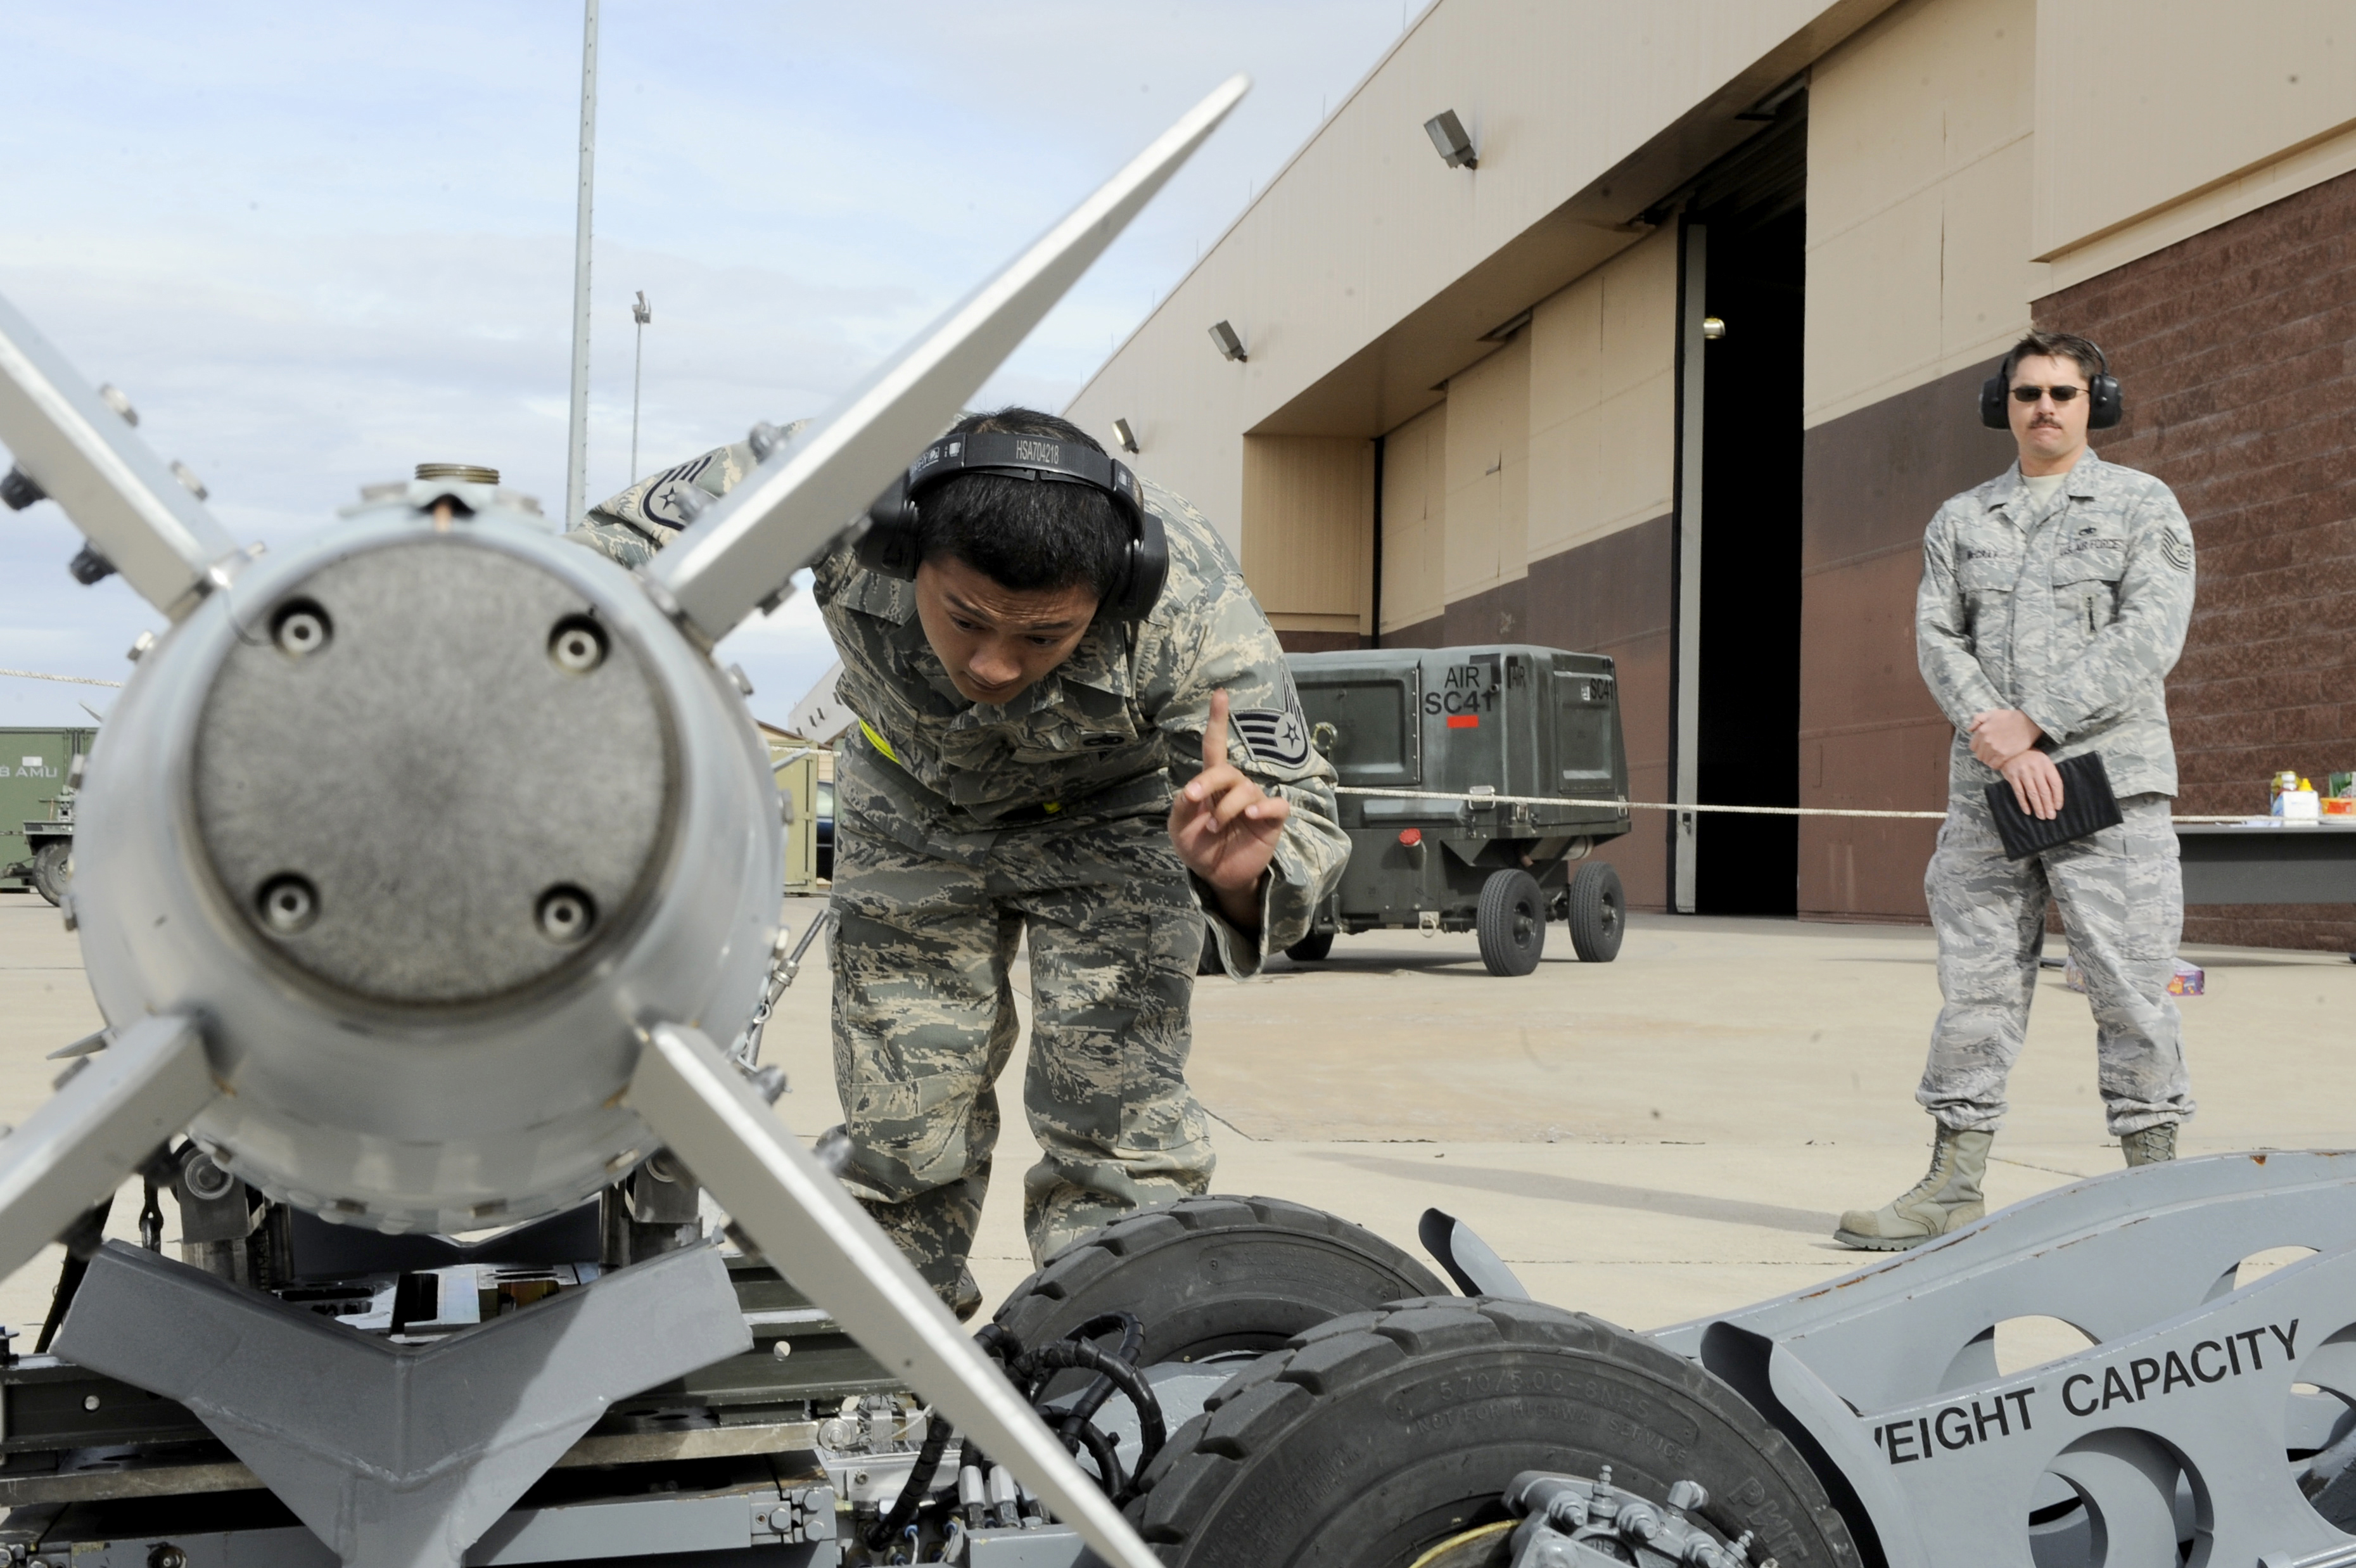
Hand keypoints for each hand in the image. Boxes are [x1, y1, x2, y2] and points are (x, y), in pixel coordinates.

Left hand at [1169, 689, 1290, 931]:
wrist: (1217, 877)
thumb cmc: (1198, 847)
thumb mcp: (1179, 828)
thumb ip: (1182, 807)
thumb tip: (1189, 790)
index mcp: (1211, 785)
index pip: (1215, 747)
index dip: (1218, 720)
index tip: (1220, 694)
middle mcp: (1234, 788)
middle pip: (1226, 770)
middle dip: (1208, 781)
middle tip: (1194, 799)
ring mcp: (1255, 802)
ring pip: (1245, 790)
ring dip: (1226, 807)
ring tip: (1215, 828)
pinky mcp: (1271, 820)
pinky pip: (1275, 805)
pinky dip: (1263, 806)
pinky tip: (1251, 815)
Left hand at [1969, 708, 2044, 768]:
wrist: (2028, 722)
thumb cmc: (2010, 716)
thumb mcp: (1991, 713)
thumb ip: (1977, 719)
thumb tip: (1969, 730)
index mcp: (1981, 731)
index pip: (1973, 747)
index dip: (1979, 748)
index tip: (1985, 747)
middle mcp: (1986, 741)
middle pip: (1979, 755)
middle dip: (1984, 754)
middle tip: (1992, 752)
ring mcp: (1994, 748)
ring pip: (1986, 761)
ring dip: (1990, 760)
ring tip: (1997, 756)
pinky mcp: (2004, 755)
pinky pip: (1994, 765)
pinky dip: (1996, 764)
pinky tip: (2001, 760)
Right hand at [1999, 748, 2065, 820]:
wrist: (2010, 750)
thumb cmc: (2030, 757)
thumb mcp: (2043, 762)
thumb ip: (2048, 775)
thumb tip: (2054, 796)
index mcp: (2046, 765)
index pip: (2055, 783)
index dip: (2058, 797)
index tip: (2058, 807)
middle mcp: (2036, 769)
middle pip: (2044, 791)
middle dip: (2048, 805)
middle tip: (2050, 816)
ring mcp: (2023, 773)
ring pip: (2032, 793)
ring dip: (2038, 806)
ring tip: (2041, 816)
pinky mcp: (2012, 777)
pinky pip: (2019, 793)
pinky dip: (2023, 803)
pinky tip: (2028, 811)